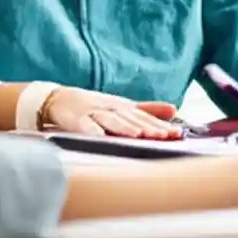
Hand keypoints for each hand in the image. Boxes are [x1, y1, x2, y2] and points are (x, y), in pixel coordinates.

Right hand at [42, 87, 181, 139]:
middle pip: (132, 119)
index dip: (161, 125)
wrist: (59, 99)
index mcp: (124, 107)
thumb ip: (147, 110)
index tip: (177, 134)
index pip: (145, 117)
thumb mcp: (122, 107)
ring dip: (125, 127)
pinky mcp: (76, 120)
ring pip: (112, 120)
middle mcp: (111, 108)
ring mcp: (94, 113)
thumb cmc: (95, 107)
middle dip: (148, 127)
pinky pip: (85, 126)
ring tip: (138, 135)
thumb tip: (174, 110)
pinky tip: (101, 138)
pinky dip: (93, 132)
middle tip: (165, 135)